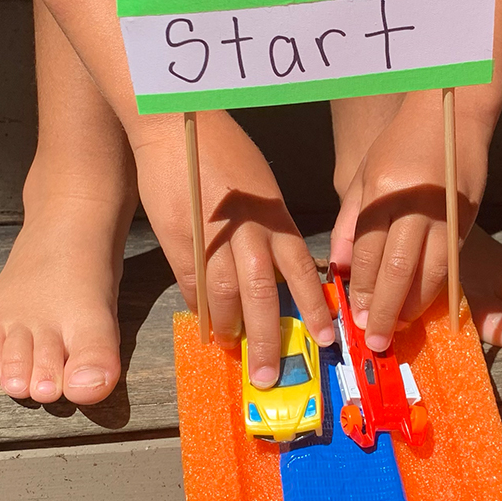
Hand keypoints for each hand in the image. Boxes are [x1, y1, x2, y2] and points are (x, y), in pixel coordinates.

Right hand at [132, 111, 333, 385]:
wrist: (177, 127)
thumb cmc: (222, 148)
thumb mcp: (262, 183)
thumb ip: (271, 220)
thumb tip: (278, 256)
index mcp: (275, 216)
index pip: (301, 271)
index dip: (312, 308)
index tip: (323, 338)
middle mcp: (250, 231)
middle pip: (264, 295)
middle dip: (269, 338)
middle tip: (269, 373)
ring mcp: (213, 238)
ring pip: (226, 297)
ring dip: (232, 329)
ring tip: (236, 351)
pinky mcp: (180, 242)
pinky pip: (192, 286)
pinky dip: (200, 310)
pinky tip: (206, 327)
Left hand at [330, 92, 487, 349]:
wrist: (453, 113)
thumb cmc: (401, 144)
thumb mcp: (366, 175)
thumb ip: (352, 223)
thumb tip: (344, 268)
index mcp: (385, 192)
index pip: (370, 252)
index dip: (363, 290)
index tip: (357, 317)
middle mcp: (418, 205)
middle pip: (399, 269)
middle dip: (386, 309)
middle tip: (376, 339)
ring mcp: (448, 212)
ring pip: (431, 273)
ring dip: (415, 306)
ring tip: (399, 327)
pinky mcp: (468, 218)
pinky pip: (450, 263)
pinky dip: (437, 288)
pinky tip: (424, 304)